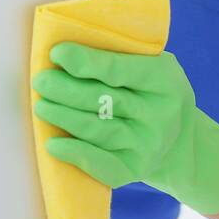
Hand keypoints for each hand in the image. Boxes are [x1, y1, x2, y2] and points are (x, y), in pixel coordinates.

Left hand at [32, 42, 218, 214]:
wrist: (178, 142)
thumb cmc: (152, 92)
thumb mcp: (153, 65)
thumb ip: (120, 56)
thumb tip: (66, 48)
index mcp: (163, 80)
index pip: (119, 70)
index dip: (86, 62)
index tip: (57, 53)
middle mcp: (159, 115)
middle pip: (104, 100)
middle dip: (66, 90)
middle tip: (40, 81)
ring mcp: (147, 146)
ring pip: (98, 130)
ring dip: (64, 117)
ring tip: (41, 106)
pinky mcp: (134, 170)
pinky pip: (102, 164)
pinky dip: (76, 155)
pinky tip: (53, 145)